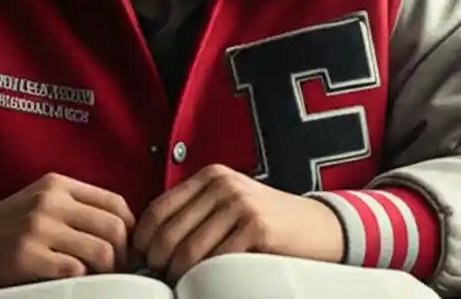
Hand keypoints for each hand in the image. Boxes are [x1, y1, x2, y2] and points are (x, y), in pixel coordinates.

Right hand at [0, 172, 135, 290]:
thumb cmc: (8, 226)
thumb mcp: (42, 202)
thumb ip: (77, 208)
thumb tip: (124, 230)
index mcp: (58, 184)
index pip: (115, 202)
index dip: (131, 229)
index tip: (129, 246)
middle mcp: (50, 201)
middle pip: (114, 227)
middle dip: (124, 254)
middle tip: (118, 268)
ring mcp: (38, 228)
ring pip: (101, 251)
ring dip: (107, 271)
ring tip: (99, 277)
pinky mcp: (28, 257)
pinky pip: (75, 271)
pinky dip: (83, 280)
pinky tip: (75, 281)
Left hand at [132, 164, 343, 282]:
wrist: (318, 226)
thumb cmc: (267, 222)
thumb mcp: (229, 203)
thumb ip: (195, 213)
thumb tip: (150, 245)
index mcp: (210, 176)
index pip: (158, 209)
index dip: (143, 241)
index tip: (141, 261)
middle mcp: (222, 185)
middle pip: (169, 233)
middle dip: (158, 263)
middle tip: (161, 279)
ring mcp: (240, 205)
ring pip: (189, 251)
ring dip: (180, 276)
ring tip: (183, 284)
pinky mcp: (257, 228)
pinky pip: (216, 261)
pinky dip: (206, 278)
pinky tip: (207, 283)